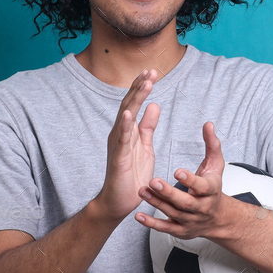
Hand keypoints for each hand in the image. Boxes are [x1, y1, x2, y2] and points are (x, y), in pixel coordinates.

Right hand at [94, 68, 160, 221]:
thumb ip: (148, 126)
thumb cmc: (131, 175)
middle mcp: (120, 134)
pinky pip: (121, 140)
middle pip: (129, 105)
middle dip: (139, 87)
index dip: (142, 88)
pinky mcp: (118, 158)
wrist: (119, 201)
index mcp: (128, 130)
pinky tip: (129, 114)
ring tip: (144, 84)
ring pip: (126, 117)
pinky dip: (125, 126)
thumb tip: (154, 105)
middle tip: (150, 71)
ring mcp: (117, 145)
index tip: (152, 72)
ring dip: (135, 100)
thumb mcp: (145, 146)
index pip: (134, 103)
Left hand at [136, 121, 227, 238]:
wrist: (218, 218)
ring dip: (156, 203)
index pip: (201, 186)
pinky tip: (139, 215)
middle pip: (184, 202)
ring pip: (172, 213)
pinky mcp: (180, 230)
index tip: (177, 171)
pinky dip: (151, 223)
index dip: (189, 180)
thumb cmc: (213, 188)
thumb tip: (208, 124)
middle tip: (154, 181)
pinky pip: (165, 228)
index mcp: (210, 191)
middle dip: (169, 193)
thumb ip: (211, 145)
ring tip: (142, 190)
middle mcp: (201, 208)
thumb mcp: (216, 166)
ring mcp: (190, 221)